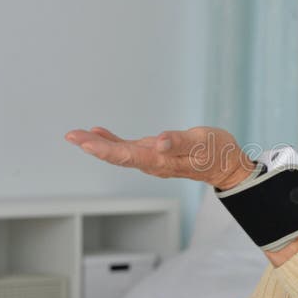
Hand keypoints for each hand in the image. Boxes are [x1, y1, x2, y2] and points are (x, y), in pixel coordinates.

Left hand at [64, 126, 254, 189]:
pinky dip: (112, 140)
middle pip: (118, 155)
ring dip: (98, 144)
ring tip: (76, 134)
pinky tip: (98, 132)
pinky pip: (129, 148)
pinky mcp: (155, 152)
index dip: (104, 148)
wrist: (227, 166)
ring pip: (120, 152)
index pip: (128, 155)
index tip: (84, 141)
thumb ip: (181, 142)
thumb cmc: (218, 152)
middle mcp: (153, 162)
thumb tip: (158, 142)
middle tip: (71, 135)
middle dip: (93, 146)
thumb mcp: (204, 143)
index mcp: (162, 161)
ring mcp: (153, 158)